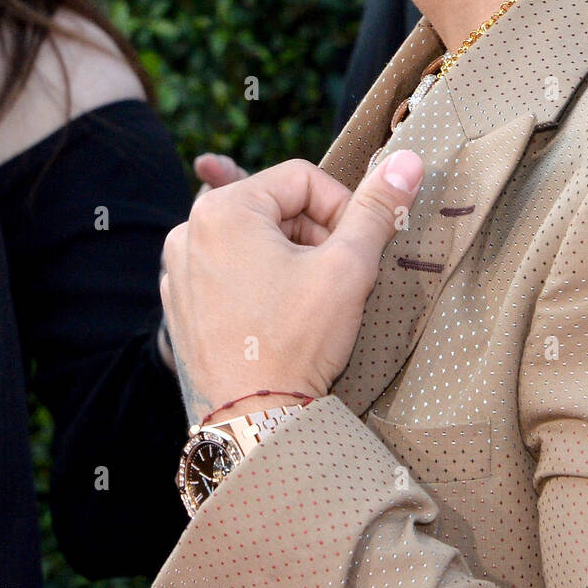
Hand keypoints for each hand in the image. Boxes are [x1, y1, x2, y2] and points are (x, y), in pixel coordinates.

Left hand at [160, 150, 423, 424]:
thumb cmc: (296, 343)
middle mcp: (188, 231)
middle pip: (275, 208)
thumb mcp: (347, 267)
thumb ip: (377, 208)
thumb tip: (408, 160)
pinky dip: (260, 284)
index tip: (357, 249)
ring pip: (254, 240)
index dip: (342, 208)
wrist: (252, 426)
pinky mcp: (179, 306)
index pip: (302, 178)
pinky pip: (229, 272)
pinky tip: (280, 319)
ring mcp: (179, 271)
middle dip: (315, 236)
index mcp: (222, 209)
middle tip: (337, 279)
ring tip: (311, 303)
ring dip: (290, 260)